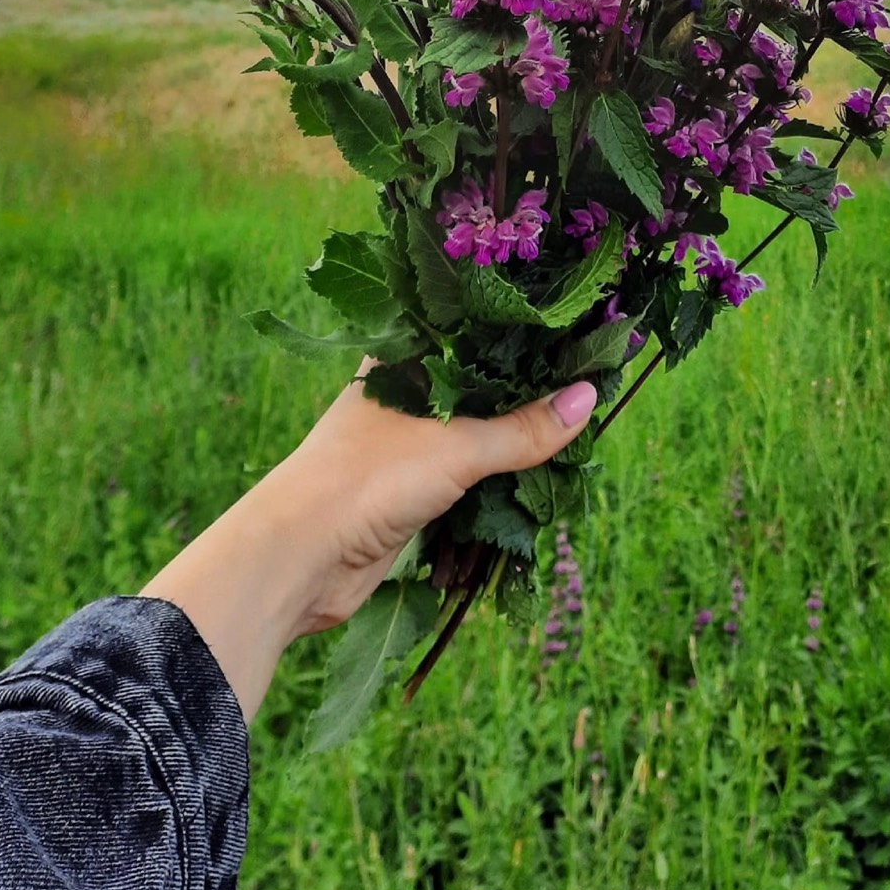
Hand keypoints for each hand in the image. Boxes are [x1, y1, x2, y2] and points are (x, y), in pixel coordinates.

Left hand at [141, 374, 597, 721]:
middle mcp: (405, 395)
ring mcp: (406, 446)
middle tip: (592, 382)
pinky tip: (542, 478)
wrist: (298, 560)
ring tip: (579, 430)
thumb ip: (524, 429)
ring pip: (476, 436)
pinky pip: (469, 479)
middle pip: (480, 387)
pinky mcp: (410, 493)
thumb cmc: (368, 480)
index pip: (472, 332)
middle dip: (528, 394)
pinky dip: (501, 482)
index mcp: (403, 360)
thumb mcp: (457, 448)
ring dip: (517, 443)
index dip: (520, 333)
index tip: (576, 330)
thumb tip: (590, 396)